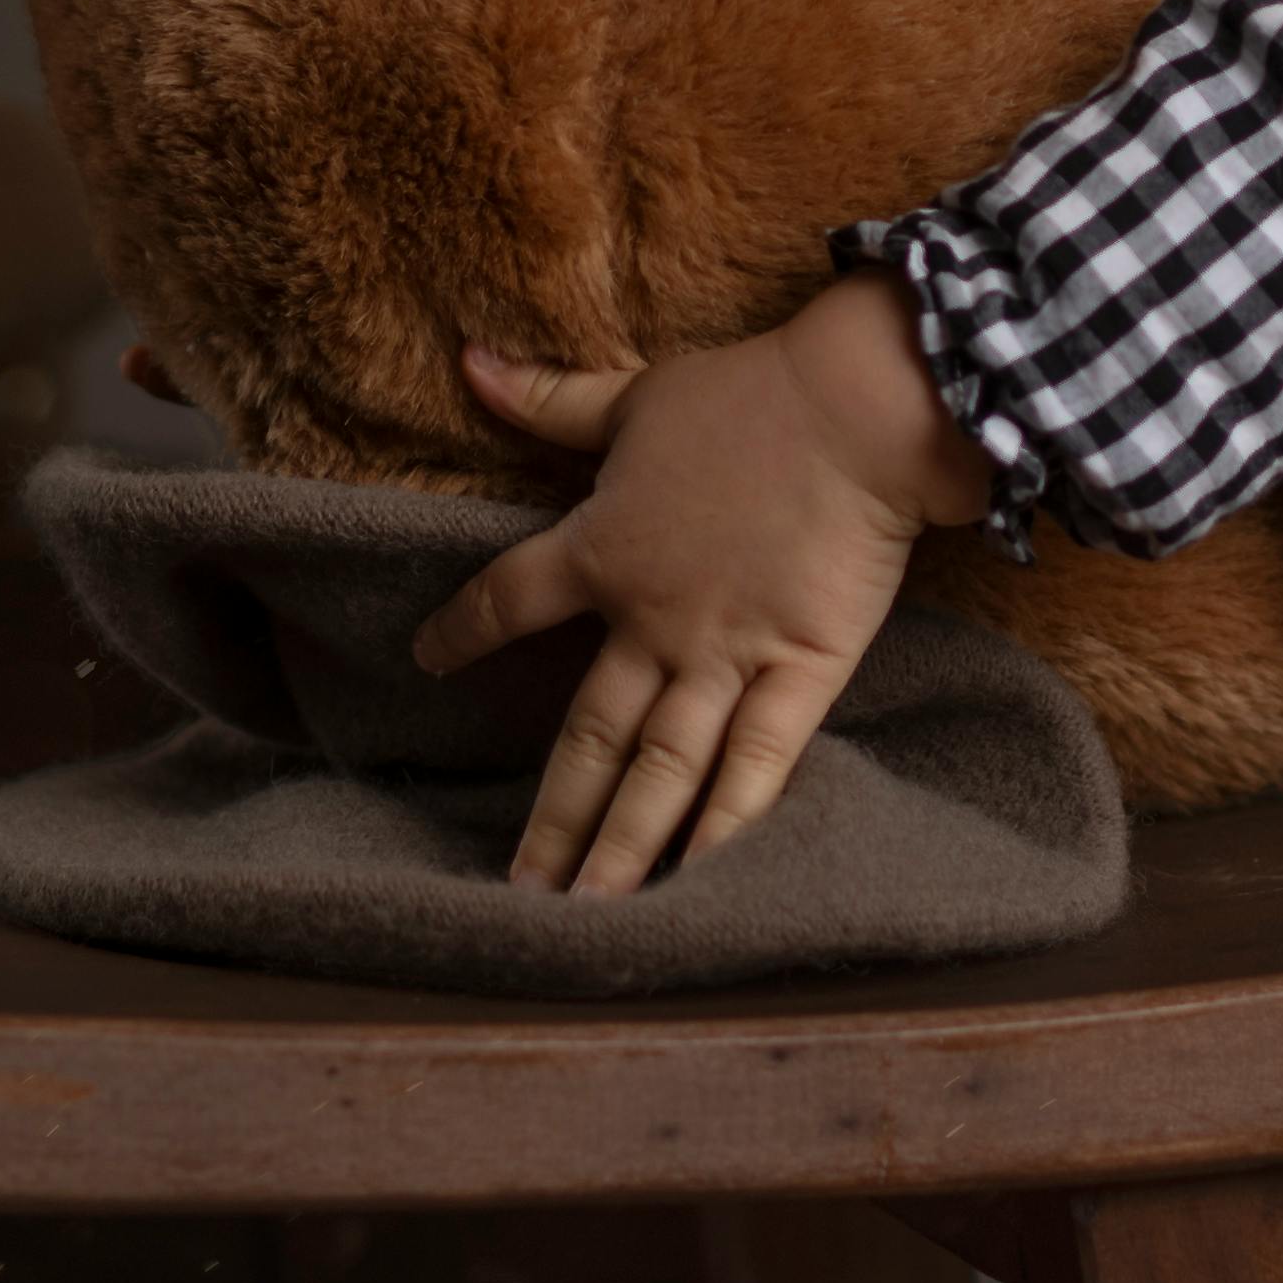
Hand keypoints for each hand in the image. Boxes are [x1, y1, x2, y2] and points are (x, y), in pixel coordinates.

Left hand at [409, 273, 988, 897]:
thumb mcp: (636, 391)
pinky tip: (700, 886)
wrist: (854, 407)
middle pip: (586, 738)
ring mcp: (724, 655)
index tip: (428, 660)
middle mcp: (650, 622)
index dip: (464, 631)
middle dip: (550, 821)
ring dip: (619, 849)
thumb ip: (550, 397)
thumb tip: (467, 361)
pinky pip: (757, 768)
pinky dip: (726, 831)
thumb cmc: (748, 393)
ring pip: (659, 773)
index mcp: (601, 550)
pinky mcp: (800, 673)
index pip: (509, 601)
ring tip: (589, 921)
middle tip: (517, 897)